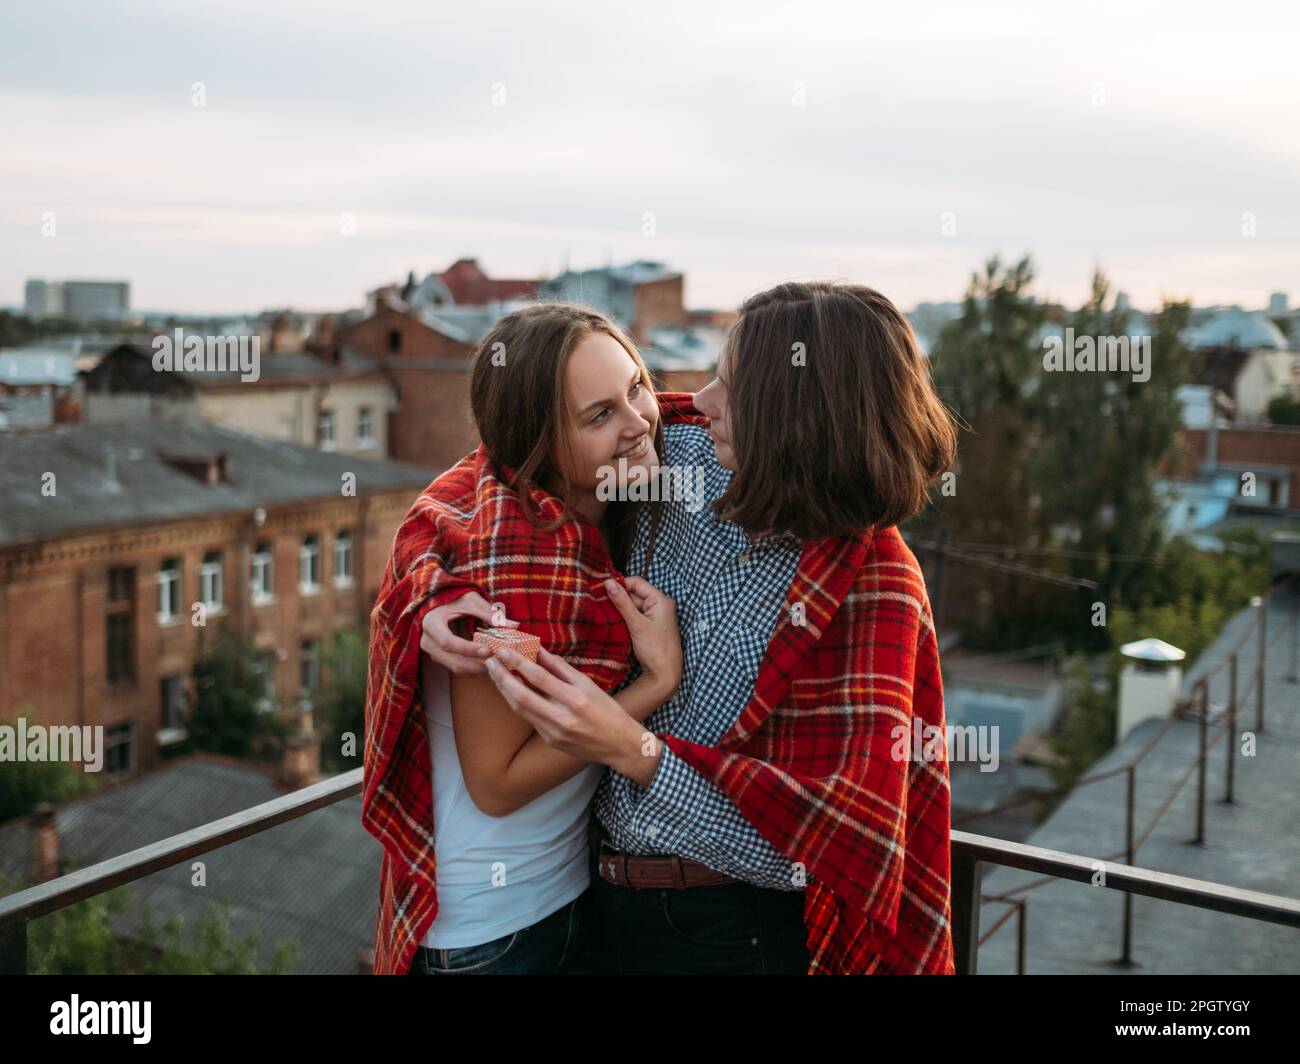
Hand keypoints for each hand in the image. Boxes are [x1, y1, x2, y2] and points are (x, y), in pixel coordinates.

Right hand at [420, 591, 519, 675]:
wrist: (437, 602)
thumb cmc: (453, 598)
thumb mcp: (470, 600)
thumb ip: (489, 613)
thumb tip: (514, 625)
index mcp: (431, 624)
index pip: (448, 643)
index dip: (468, 649)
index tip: (488, 650)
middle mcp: (427, 642)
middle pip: (453, 662)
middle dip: (478, 664)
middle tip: (499, 661)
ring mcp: (432, 652)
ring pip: (456, 668)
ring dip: (478, 668)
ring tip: (498, 663)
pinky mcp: (440, 658)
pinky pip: (457, 666)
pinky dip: (474, 667)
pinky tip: (489, 662)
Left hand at [484, 647, 652, 771]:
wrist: (619, 746)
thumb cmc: (608, 711)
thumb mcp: (588, 685)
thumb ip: (562, 669)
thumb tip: (540, 651)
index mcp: (575, 700)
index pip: (540, 679)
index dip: (519, 663)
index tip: (504, 651)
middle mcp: (562, 718)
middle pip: (522, 696)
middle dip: (502, 678)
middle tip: (489, 662)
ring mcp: (554, 733)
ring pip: (520, 710)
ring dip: (504, 690)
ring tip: (495, 673)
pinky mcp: (550, 741)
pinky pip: (529, 718)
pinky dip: (517, 703)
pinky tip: (510, 690)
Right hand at [604, 577, 680, 697]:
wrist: (665, 674)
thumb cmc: (655, 649)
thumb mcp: (637, 623)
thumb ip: (622, 602)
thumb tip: (609, 582)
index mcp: (661, 600)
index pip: (637, 582)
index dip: (620, 584)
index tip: (602, 590)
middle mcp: (660, 605)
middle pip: (634, 594)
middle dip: (618, 598)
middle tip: (600, 603)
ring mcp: (655, 616)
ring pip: (633, 606)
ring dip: (620, 609)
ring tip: (604, 613)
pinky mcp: (650, 627)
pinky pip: (635, 616)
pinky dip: (625, 618)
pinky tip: (614, 622)